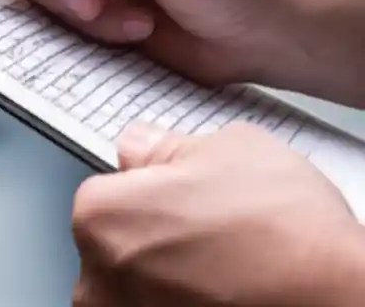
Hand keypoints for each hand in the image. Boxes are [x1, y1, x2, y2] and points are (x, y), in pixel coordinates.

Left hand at [73, 122, 364, 305]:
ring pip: (136, 288)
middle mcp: (98, 277)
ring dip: (167, 280)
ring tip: (224, 272)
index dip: (150, 192)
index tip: (181, 198)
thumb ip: (166, 146)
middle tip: (210, 235)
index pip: (106, 194)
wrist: (340, 303)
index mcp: (100, 216)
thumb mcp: (230, 148)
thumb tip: (141, 146)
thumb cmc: (288, 235)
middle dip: (155, 239)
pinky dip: (183, 305)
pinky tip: (226, 296)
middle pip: (115, 246)